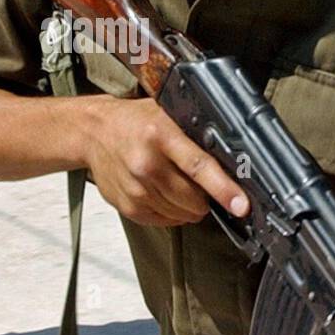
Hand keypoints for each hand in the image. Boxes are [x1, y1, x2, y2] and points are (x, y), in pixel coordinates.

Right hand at [82, 97, 249, 226]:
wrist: (93, 133)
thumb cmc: (134, 122)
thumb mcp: (166, 114)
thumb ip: (194, 134)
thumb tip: (232, 160)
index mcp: (160, 135)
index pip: (198, 167)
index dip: (223, 189)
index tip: (241, 205)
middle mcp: (146, 164)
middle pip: (193, 199)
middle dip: (207, 198)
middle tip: (201, 184)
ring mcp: (135, 189)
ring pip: (181, 214)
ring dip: (188, 205)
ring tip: (176, 182)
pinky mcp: (128, 206)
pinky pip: (165, 221)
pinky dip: (172, 212)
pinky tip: (162, 192)